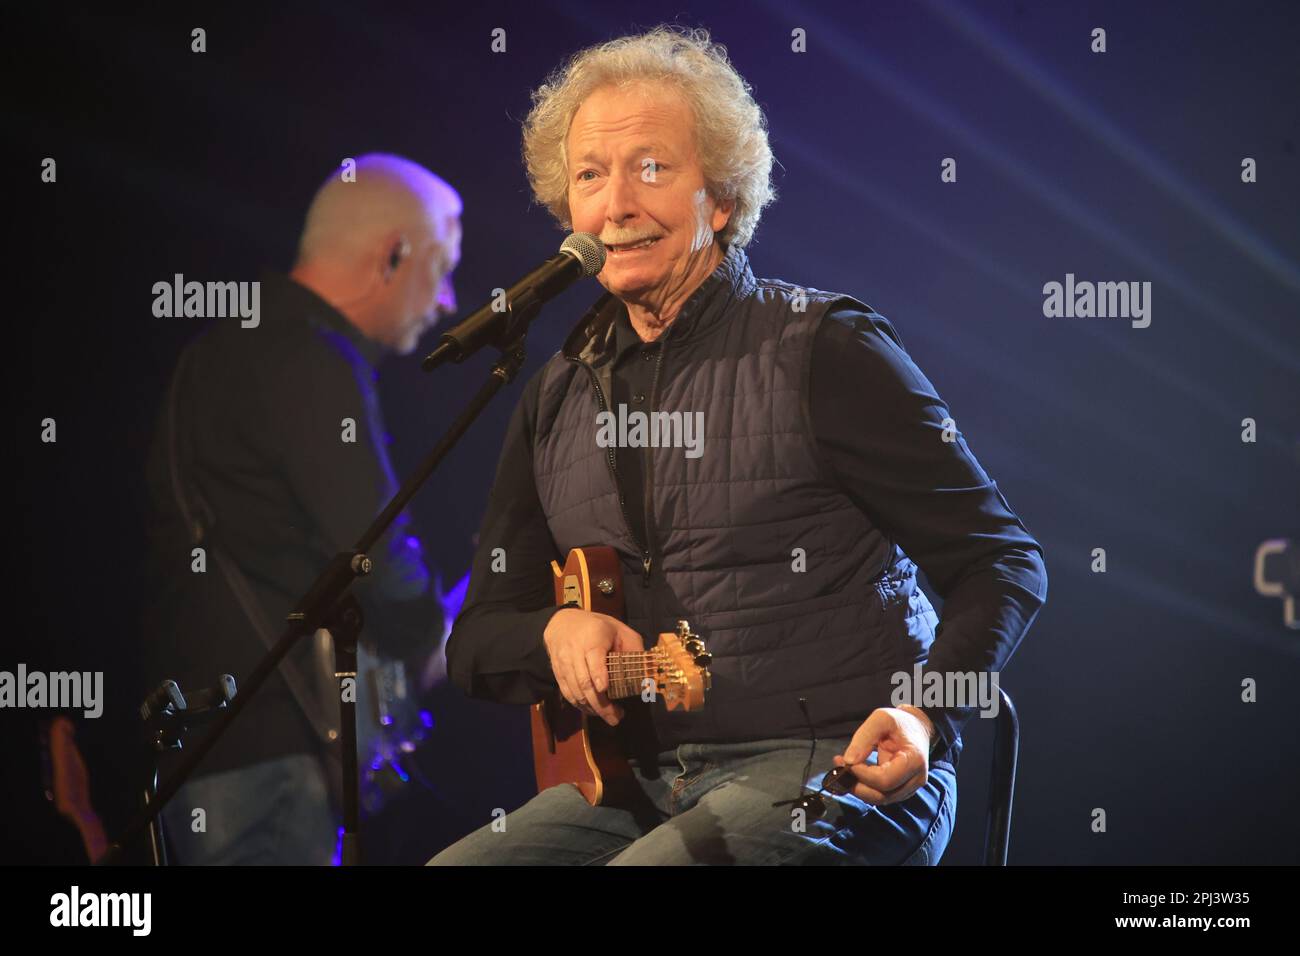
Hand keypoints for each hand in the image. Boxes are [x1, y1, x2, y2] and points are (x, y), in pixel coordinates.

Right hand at [543, 607, 643, 725]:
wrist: (562, 623)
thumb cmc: (597, 627)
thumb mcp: (619, 629)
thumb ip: (633, 646)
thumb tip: (646, 670)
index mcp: (593, 637)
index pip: (593, 657)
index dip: (598, 674)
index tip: (605, 689)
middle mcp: (575, 651)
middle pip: (584, 680)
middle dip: (600, 703)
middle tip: (615, 717)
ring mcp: (563, 663)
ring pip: (575, 690)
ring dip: (592, 708)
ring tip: (609, 717)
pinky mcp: (557, 673)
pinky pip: (567, 693)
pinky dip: (580, 706)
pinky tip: (594, 711)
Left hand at [831, 705, 934, 805]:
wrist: (916, 728)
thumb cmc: (899, 722)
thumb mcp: (880, 719)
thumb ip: (864, 737)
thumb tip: (848, 761)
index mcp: (914, 760)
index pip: (885, 780)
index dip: (862, 774)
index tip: (846, 761)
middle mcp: (916, 779)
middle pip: (882, 795)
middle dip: (856, 784)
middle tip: (839, 765)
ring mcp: (910, 787)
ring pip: (879, 799)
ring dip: (857, 788)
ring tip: (843, 768)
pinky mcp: (901, 790)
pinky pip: (880, 796)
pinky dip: (863, 788)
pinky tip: (853, 773)